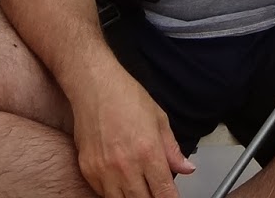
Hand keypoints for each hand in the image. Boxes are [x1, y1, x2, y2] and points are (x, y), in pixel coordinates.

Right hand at [68, 62, 192, 197]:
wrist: (95, 87)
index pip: (163, 192)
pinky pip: (102, 193)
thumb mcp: (159, 120)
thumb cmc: (127, 97)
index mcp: (148, 152)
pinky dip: (114, 193)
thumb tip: (186, 168)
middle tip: (156, 192)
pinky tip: (121, 183)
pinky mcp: (88, 170)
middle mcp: (126, 166)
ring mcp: (104, 170)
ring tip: (140, 189)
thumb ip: (172, 150)